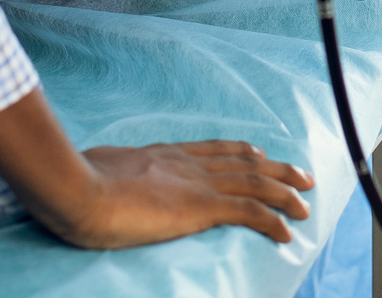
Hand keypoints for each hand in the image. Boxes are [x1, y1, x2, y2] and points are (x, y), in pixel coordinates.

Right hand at [73, 141, 312, 246]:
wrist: (78, 188)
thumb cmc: (75, 183)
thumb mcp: (95, 171)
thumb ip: (107, 174)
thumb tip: (96, 179)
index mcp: (161, 154)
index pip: (210, 150)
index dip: (238, 151)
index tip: (257, 152)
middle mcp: (184, 163)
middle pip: (241, 162)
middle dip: (274, 169)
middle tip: (300, 175)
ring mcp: (194, 183)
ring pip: (253, 183)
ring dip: (284, 193)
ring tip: (305, 202)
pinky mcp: (200, 206)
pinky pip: (247, 212)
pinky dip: (272, 220)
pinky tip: (287, 231)